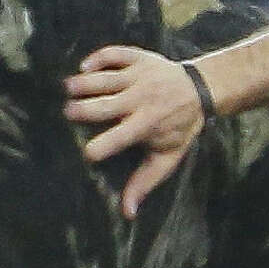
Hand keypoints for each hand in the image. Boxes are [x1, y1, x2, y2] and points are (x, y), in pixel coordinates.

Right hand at [63, 44, 206, 218]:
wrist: (201, 90)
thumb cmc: (179, 128)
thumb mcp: (167, 157)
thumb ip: (145, 182)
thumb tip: (128, 213)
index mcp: (146, 125)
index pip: (119, 138)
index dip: (100, 147)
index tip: (86, 153)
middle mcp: (140, 99)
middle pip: (104, 105)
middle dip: (82, 109)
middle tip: (68, 113)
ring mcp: (139, 76)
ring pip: (104, 78)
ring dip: (82, 83)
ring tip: (67, 89)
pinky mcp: (139, 58)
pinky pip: (114, 54)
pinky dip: (98, 58)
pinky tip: (83, 67)